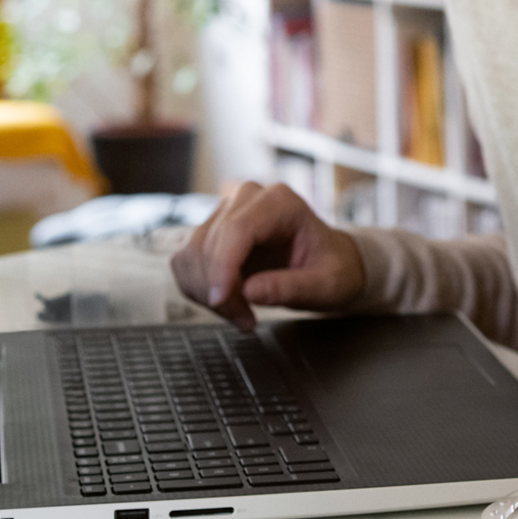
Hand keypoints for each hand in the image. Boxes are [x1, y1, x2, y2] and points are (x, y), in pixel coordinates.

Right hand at [170, 182, 363, 329]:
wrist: (329, 263)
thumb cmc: (332, 268)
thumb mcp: (327, 284)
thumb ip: (292, 287)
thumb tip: (250, 292)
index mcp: (280, 201)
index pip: (237, 228)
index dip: (222, 266)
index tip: (220, 300)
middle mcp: (247, 198)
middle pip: (211, 243)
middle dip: (220, 290)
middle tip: (245, 320)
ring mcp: (225, 212)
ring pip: (192, 254)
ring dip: (207, 293)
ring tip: (242, 314)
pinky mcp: (210, 231)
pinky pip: (185, 261)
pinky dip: (198, 289)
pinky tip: (226, 302)